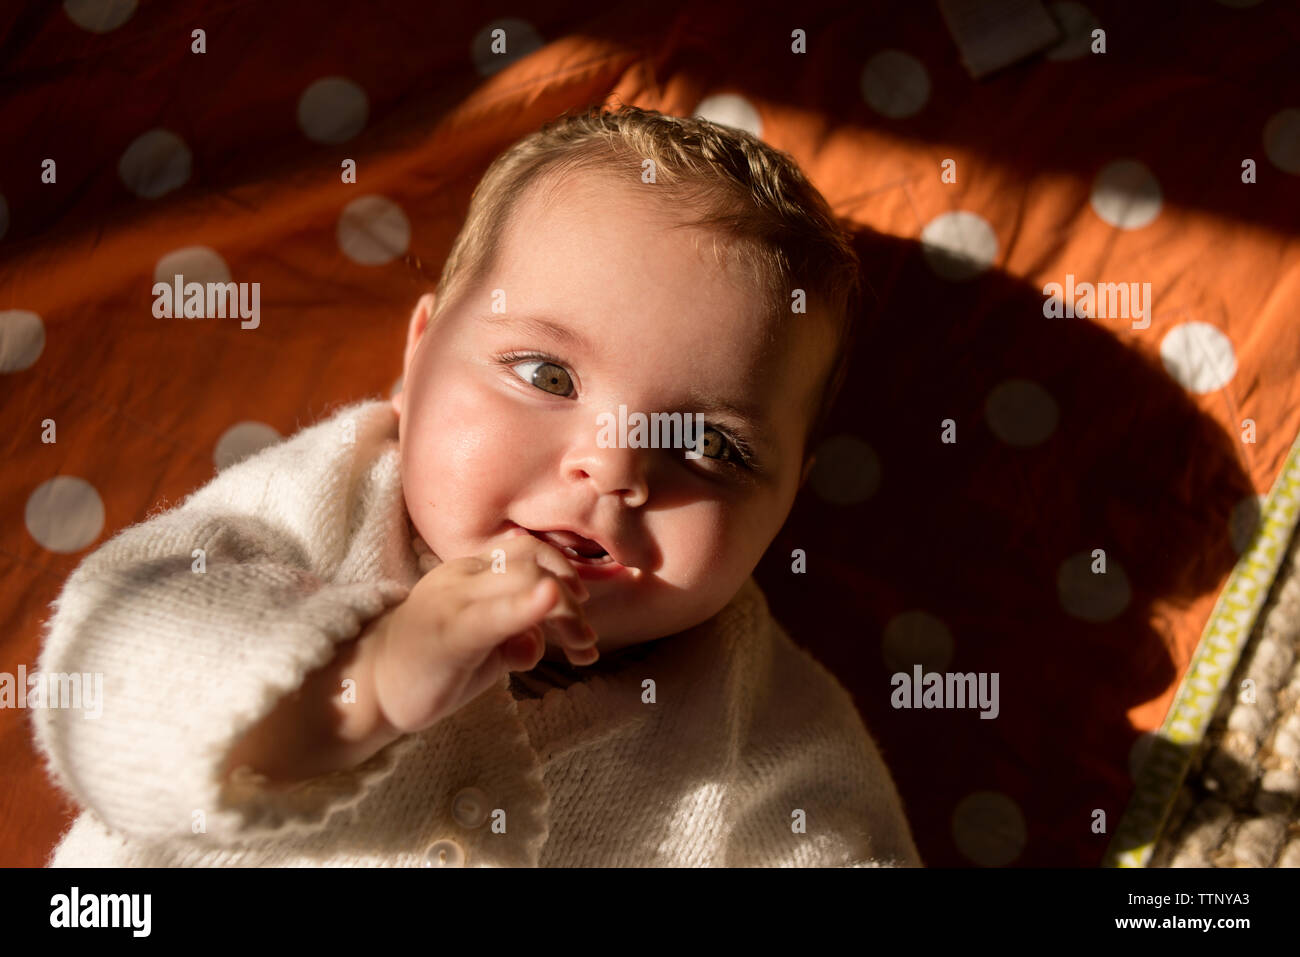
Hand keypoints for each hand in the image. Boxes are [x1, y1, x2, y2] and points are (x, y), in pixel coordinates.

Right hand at [371, 532, 597, 734]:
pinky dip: (523, 606)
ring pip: (520, 579)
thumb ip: (517, 631)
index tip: (584, 616)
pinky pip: (489, 614)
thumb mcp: (486, 644)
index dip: (567, 577)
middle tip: (586, 644)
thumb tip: (542, 640)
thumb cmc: (434, 663)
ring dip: (563, 612)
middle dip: (572, 604)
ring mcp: (451, 601)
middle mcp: (462, 576)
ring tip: (581, 647)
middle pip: (533, 565)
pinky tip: (548, 599)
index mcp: (471, 571)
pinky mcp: (445, 634)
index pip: (530, 554)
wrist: (372, 685)